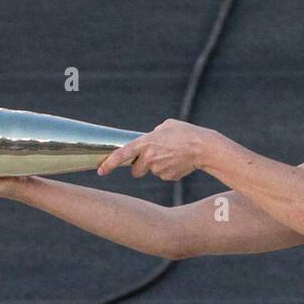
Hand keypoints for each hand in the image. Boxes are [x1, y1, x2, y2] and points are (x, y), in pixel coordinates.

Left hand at [97, 119, 217, 180]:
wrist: (204, 148)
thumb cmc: (186, 133)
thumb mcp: (167, 126)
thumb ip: (154, 133)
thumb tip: (151, 138)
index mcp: (145, 143)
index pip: (121, 155)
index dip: (109, 164)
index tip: (100, 171)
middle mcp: (148, 158)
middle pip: (135, 171)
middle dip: (140, 168)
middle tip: (151, 159)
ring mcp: (158, 169)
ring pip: (152, 172)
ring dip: (158, 166)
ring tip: (173, 155)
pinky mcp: (168, 177)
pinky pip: (164, 175)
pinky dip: (170, 170)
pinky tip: (179, 161)